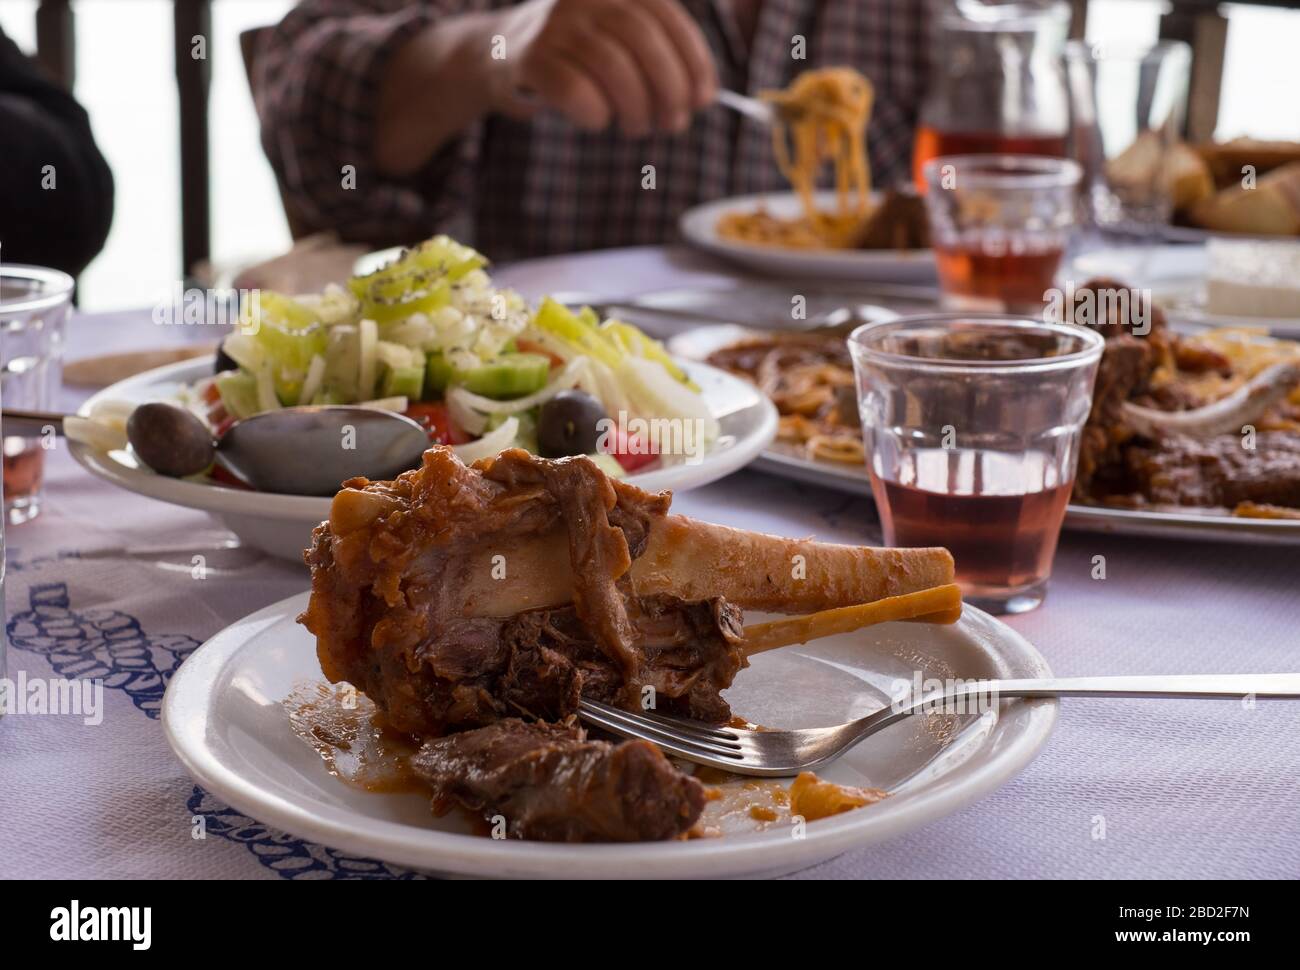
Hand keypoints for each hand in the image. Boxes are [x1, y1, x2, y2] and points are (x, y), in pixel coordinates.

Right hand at [497, 0, 718, 135]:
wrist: (499, 57)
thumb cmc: (575, 58)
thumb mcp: (618, 41)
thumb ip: (659, 57)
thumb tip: (701, 97)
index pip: (667, 17)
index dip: (693, 60)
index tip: (703, 99)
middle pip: (643, 39)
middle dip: (669, 88)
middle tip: (673, 123)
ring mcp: (553, 23)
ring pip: (613, 66)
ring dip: (636, 107)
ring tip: (637, 127)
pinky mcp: (529, 58)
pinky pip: (575, 90)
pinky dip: (596, 114)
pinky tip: (597, 120)